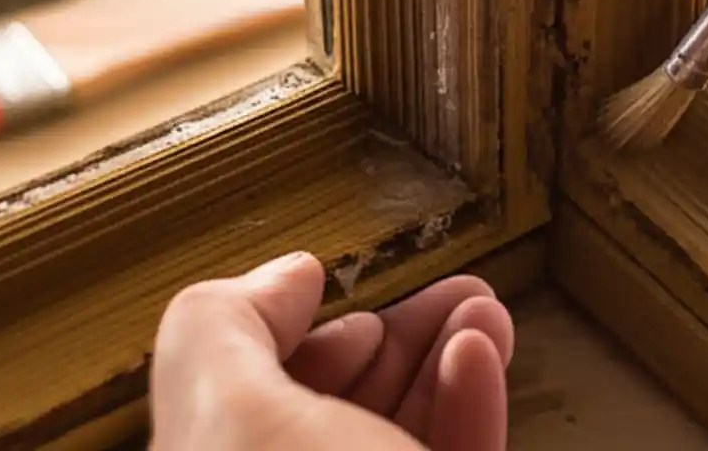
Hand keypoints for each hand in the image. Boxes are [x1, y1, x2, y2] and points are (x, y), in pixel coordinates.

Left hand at [149, 252, 512, 450]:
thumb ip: (223, 331)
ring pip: (409, 427)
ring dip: (448, 351)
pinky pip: (460, 450)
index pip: (242, 401)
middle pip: (341, 408)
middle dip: (393, 330)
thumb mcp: (233, 415)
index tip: (326, 289)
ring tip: (479, 303)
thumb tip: (287, 274)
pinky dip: (477, 396)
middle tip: (440, 286)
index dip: (283, 337)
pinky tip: (483, 351)